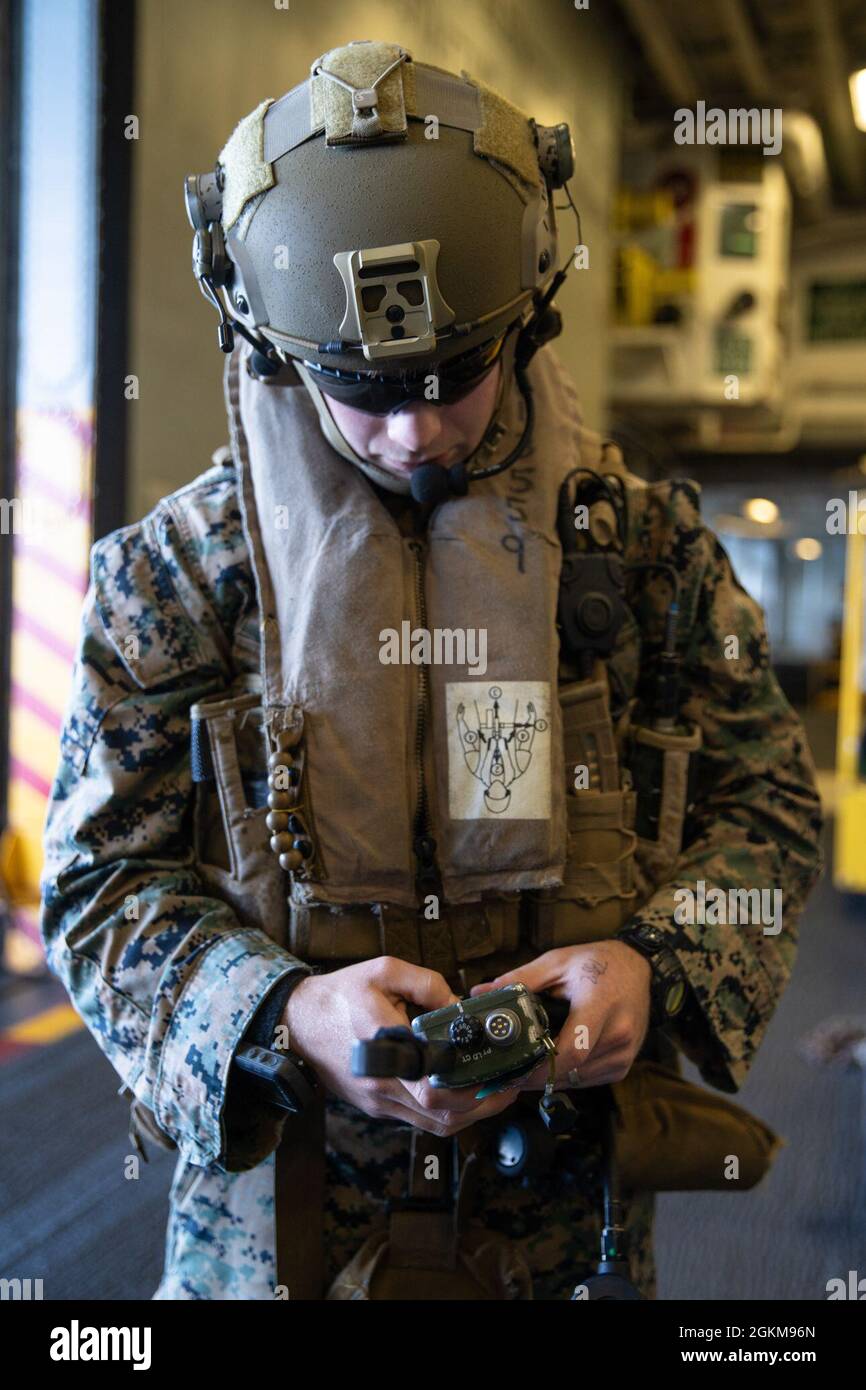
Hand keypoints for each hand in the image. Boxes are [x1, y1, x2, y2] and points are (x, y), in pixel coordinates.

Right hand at [283, 956, 520, 1135]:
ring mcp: (378, 1100)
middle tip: (511, 1085)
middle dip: (484, 1105)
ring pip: (434, 1125)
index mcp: (384, 1048)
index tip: (502, 1072)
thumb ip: (426, 983)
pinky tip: (465, 1092)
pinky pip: (419, 1120)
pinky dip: (447, 1112)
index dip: (473, 1085)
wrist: (294, 1023)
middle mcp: (381, 1083)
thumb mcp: (383, 970)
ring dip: (470, 1114)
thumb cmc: (338, 995)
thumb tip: (459, 1005)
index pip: (433, 1085)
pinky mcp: (376, 1106)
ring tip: (496, 1091)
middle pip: (442, 1114)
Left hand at [470, 941, 651, 1090]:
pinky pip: (590, 1080)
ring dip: (552, 1079)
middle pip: (572, 1070)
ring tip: (526, 1069)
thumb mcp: (557, 962)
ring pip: (579, 1080)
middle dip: (538, 1076)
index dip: (540, 1067)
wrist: (637, 967)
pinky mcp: (625, 1064)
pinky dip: (569, 1076)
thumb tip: (481, 991)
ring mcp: (625, 1053)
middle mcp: (618, 1033)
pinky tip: (553, 1065)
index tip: (513, 1070)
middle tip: (509, 1074)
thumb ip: (520, 978)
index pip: (572, 1051)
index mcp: (601, 1005)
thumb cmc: (597, 963)